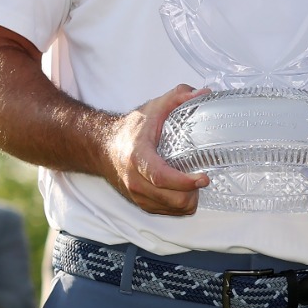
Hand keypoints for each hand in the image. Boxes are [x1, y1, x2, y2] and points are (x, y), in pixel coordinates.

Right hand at [105, 86, 208, 215]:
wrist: (102, 147)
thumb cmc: (131, 129)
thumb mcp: (154, 107)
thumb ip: (179, 97)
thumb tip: (205, 94)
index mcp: (138, 157)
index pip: (162, 177)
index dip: (186, 182)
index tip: (204, 177)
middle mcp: (135, 181)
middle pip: (172, 199)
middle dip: (193, 192)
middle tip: (202, 177)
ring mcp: (136, 195)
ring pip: (173, 209)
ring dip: (188, 201)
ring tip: (193, 184)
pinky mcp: (140, 203)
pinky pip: (167, 213)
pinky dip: (179, 205)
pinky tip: (183, 191)